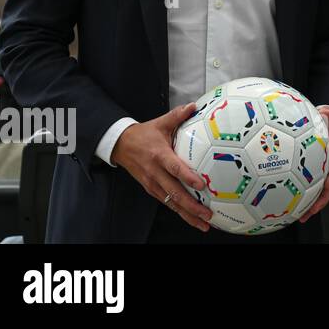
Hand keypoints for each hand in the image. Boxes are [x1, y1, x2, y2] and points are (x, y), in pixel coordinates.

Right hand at [112, 102, 212, 231]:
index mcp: (159, 155)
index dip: (188, 177)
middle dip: (192, 205)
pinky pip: (167, 202)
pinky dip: (180, 212)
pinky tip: (192, 218)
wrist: (121, 145)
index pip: (175, 168)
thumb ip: (178, 115)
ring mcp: (152, 184)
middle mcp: (155, 173)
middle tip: (208, 214)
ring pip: (171, 202)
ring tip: (204, 223)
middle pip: (174, 192)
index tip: (202, 185)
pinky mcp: (151, 189)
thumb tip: (195, 105)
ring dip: (187, 214)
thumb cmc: (144, 134)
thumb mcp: (160, 122)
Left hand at [299, 106, 328, 222]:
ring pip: (320, 190)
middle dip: (319, 202)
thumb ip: (328, 114)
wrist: (328, 122)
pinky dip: (305, 195)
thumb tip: (324, 112)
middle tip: (308, 213)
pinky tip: (294, 203)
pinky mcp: (317, 172)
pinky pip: (312, 185)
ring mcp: (325, 170)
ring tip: (300, 215)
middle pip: (328, 188)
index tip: (324, 192)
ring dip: (312, 204)